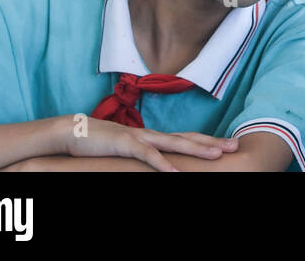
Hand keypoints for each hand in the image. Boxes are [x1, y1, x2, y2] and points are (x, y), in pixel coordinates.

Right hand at [62, 116, 238, 170]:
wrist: (70, 131)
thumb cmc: (97, 143)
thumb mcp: (124, 150)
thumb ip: (141, 154)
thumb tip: (158, 163)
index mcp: (151, 136)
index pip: (185, 138)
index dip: (206, 141)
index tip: (226, 145)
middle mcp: (149, 134)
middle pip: (187, 138)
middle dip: (212, 142)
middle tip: (235, 145)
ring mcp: (138, 137)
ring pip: (173, 143)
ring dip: (196, 149)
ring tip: (216, 155)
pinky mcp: (124, 144)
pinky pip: (147, 155)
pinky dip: (162, 164)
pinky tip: (175, 173)